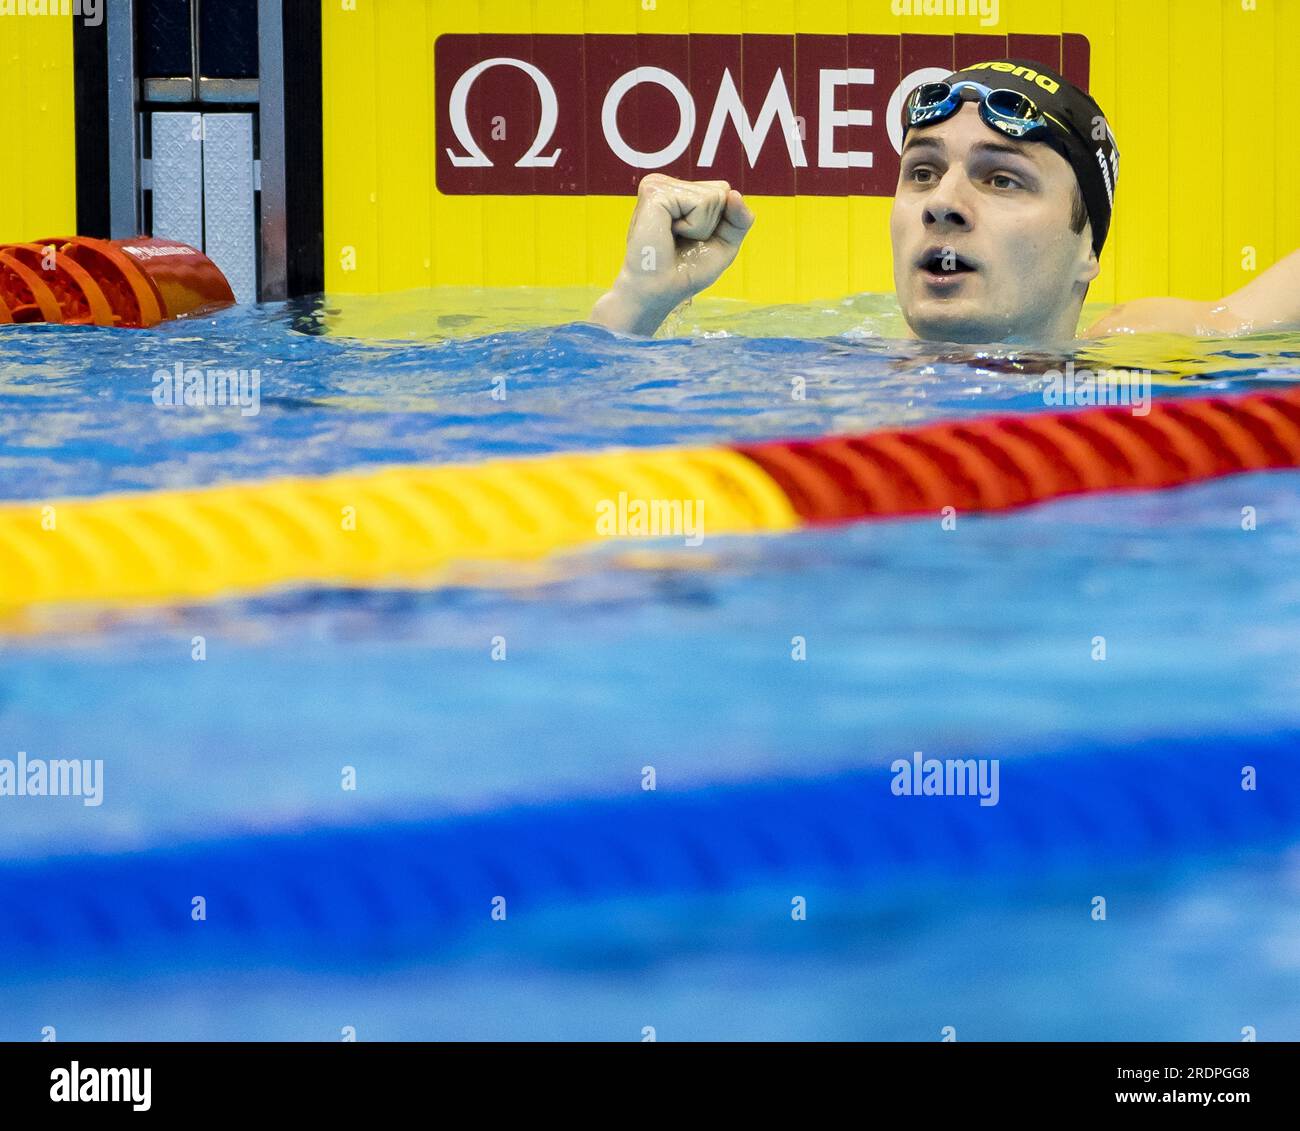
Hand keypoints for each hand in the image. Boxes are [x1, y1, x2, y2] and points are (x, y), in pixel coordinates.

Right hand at [591, 174, 755, 335]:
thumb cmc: (684, 272)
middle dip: (711, 224)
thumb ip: (739, 219)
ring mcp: (659, 185)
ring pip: (714, 196)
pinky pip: (702, 202)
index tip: (693, 240)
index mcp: (677, 193)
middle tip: (682, 241)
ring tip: (674, 239)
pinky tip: (670, 234)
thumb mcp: (723, 245)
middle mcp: (667, 185)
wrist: (656, 291)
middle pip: (722, 190)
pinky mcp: (656, 192)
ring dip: (701, 227)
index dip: (719, 223)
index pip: (723, 191)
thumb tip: (734, 193)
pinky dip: (694, 226)